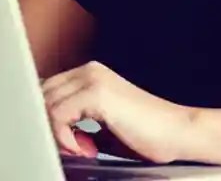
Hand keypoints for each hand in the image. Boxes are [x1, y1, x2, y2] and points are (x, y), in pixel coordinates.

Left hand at [41, 61, 193, 164]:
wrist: (179, 133)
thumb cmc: (147, 135)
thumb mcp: (102, 129)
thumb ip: (76, 125)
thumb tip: (49, 135)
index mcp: (90, 75)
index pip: (47, 91)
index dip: (48, 120)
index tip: (66, 143)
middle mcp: (89, 71)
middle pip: (42, 95)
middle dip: (49, 126)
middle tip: (75, 148)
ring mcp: (93, 79)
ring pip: (46, 105)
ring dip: (57, 134)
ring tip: (84, 149)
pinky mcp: (97, 94)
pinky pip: (57, 114)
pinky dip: (64, 137)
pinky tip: (87, 148)